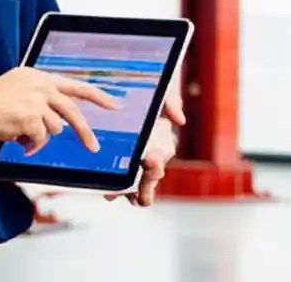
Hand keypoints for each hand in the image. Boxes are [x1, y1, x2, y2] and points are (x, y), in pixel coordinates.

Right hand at [0, 67, 119, 154]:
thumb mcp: (16, 91)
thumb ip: (39, 100)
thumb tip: (60, 122)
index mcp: (36, 75)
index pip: (75, 85)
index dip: (98, 96)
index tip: (114, 104)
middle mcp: (39, 84)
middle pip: (72, 111)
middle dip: (84, 132)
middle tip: (93, 147)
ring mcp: (35, 100)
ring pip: (54, 128)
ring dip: (39, 136)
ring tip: (19, 133)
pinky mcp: (30, 117)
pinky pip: (40, 139)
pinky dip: (29, 144)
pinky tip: (14, 138)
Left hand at [105, 91, 184, 205]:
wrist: (136, 94)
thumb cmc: (152, 94)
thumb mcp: (162, 93)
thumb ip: (172, 102)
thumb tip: (180, 120)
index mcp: (161, 140)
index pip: (161, 155)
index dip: (156, 161)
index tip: (149, 161)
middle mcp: (152, 153)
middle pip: (150, 174)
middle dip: (145, 185)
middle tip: (137, 195)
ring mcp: (139, 160)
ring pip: (137, 181)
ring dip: (130, 191)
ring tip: (117, 198)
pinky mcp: (124, 161)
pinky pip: (124, 178)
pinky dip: (119, 187)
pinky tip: (109, 194)